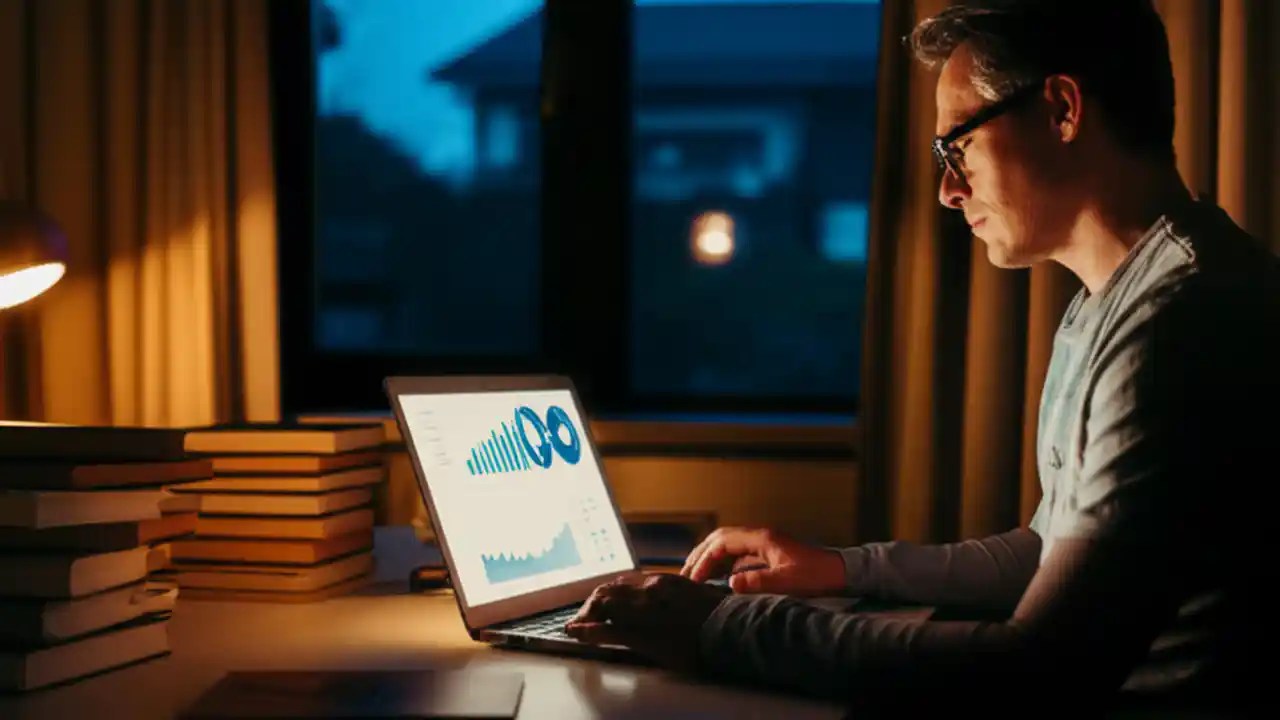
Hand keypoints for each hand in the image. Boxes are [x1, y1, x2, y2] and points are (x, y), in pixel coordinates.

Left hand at [564, 573, 729, 672]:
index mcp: (662, 581)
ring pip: (603, 608)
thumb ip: (680, 594)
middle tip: (585, 616)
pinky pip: (606, 631)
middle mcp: (647, 591)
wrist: (730, 629)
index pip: (625, 582)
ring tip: (576, 626)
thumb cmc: (721, 616)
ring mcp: (643, 611)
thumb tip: (673, 599)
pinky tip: (576, 634)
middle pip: (609, 592)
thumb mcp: (699, 596)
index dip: (609, 593)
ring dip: (586, 617)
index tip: (602, 600)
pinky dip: (586, 632)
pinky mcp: (642, 634)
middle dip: (594, 604)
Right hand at [681, 527, 845, 595]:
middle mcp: (760, 537)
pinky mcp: (769, 554)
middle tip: (684, 574)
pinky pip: (738, 555)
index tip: (692, 577)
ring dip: (710, 558)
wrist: (840, 572)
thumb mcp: (786, 581)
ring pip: (728, 545)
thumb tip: (729, 582)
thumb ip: (757, 581)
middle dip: (700, 555)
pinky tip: (718, 578)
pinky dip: (723, 564)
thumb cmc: (816, 575)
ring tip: (694, 575)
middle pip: (720, 539)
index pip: (722, 542)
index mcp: (761, 539)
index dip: (704, 559)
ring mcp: (764, 545)